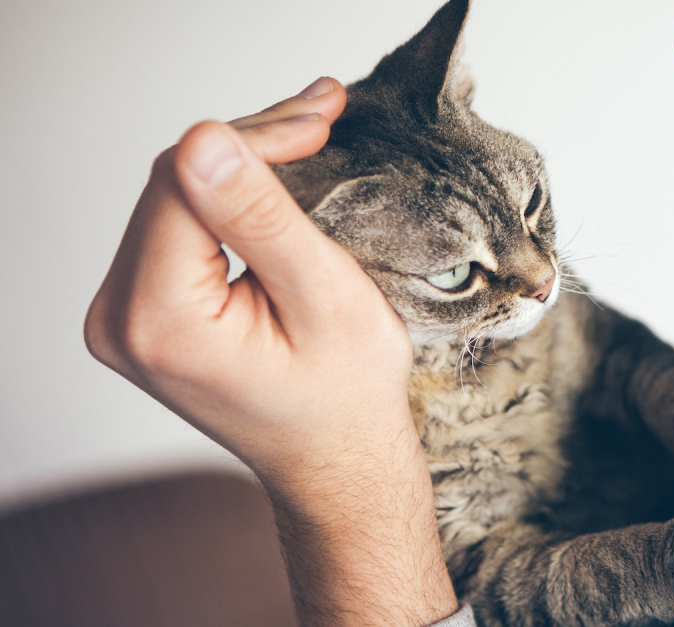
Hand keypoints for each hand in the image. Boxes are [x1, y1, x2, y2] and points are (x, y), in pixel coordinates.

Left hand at [84, 78, 457, 626]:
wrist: (336, 460)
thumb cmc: (345, 396)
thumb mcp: (325, 299)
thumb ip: (262, 220)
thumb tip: (204, 141)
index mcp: (156, 321)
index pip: (184, 182)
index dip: (254, 138)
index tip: (323, 119)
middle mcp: (118, 319)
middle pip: (174, 183)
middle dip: (254, 143)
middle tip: (327, 111)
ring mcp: (124, 315)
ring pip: (177, 194)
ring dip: (246, 162)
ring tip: (313, 132)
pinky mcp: (144, 308)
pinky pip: (179, 223)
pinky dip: (232, 194)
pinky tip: (279, 172)